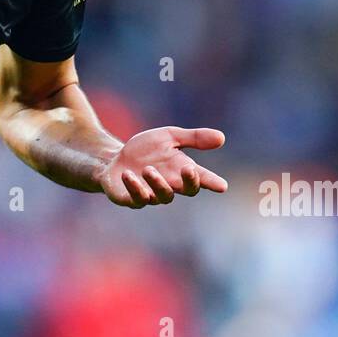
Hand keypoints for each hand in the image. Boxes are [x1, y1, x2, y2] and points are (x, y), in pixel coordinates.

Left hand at [96, 126, 227, 207]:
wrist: (115, 158)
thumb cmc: (146, 149)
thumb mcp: (169, 137)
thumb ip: (193, 138)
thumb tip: (222, 137)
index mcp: (181, 171)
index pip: (201, 178)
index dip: (212, 182)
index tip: (222, 186)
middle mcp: (170, 186)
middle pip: (187, 190)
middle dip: (189, 182)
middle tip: (188, 169)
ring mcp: (151, 195)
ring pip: (161, 197)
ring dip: (157, 183)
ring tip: (148, 169)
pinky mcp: (130, 199)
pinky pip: (136, 200)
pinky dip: (134, 188)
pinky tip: (128, 174)